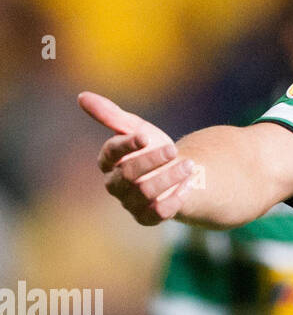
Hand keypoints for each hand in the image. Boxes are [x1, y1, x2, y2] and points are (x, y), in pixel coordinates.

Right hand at [79, 91, 195, 224]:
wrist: (179, 170)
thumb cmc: (153, 147)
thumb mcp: (136, 127)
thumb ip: (111, 115)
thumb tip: (82, 96)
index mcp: (108, 161)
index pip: (111, 152)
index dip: (127, 144)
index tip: (146, 136)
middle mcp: (115, 183)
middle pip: (129, 174)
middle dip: (153, 160)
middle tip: (173, 150)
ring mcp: (130, 202)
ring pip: (145, 192)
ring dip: (169, 177)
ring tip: (189, 165)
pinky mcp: (147, 218)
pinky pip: (159, 213)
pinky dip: (175, 198)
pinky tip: (189, 184)